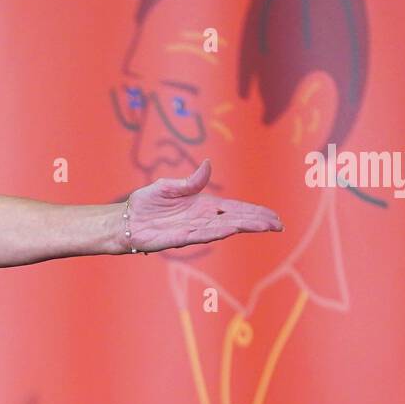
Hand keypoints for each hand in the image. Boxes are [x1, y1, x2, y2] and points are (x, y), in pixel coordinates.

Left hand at [123, 159, 282, 252]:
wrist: (125, 221)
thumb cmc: (146, 203)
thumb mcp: (168, 186)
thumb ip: (190, 181)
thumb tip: (209, 164)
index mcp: (203, 205)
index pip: (235, 208)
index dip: (254, 212)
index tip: (273, 217)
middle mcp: (202, 218)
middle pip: (235, 219)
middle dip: (257, 221)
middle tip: (279, 225)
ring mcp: (192, 229)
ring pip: (224, 227)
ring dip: (244, 227)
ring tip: (265, 227)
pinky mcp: (179, 238)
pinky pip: (202, 234)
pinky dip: (218, 231)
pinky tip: (233, 228)